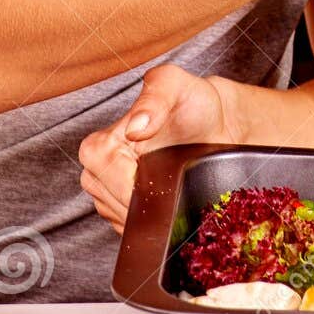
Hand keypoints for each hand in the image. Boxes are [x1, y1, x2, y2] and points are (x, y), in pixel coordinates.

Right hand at [78, 63, 243, 232]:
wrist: (215, 123)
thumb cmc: (192, 102)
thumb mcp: (175, 86)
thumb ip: (155, 98)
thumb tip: (135, 128)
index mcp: (100, 145)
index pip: (110, 182)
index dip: (139, 186)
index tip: (163, 180)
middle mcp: (98, 170)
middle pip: (115, 205)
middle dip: (147, 201)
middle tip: (175, 185)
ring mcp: (110, 193)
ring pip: (123, 219)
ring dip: (151, 212)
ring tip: (175, 189)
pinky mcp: (124, 209)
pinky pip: (131, 227)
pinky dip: (153, 220)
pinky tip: (170, 201)